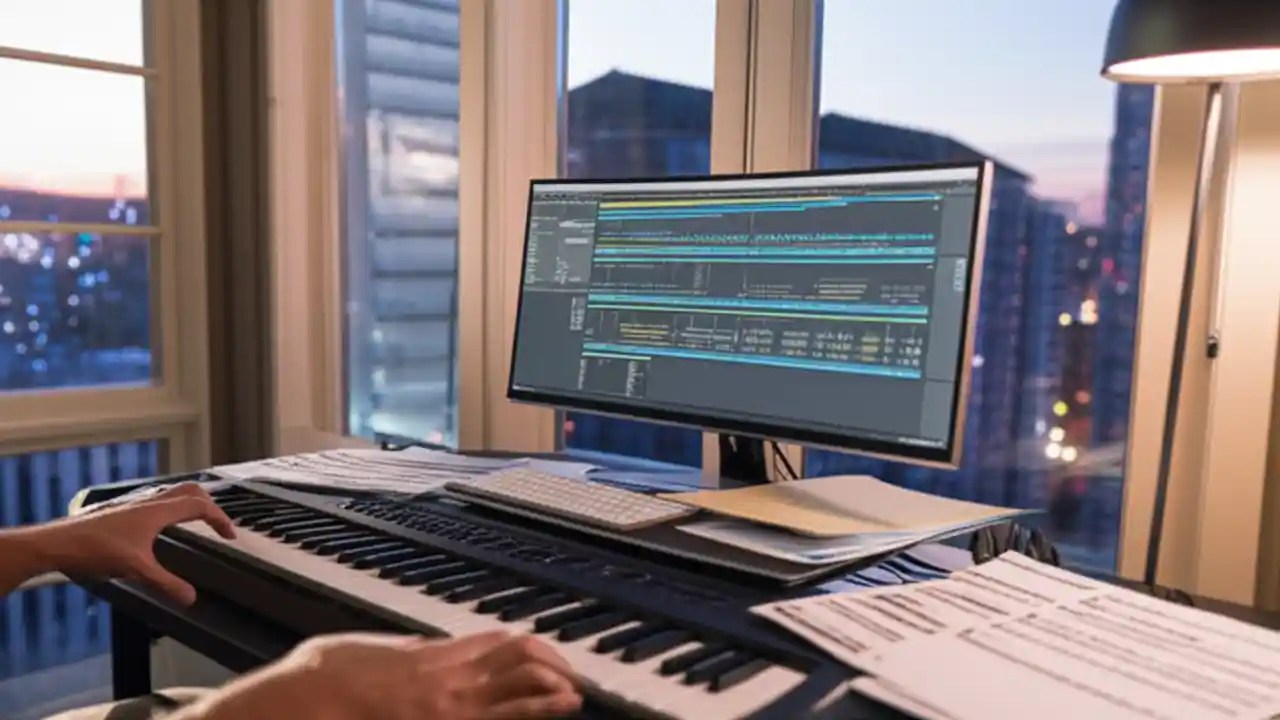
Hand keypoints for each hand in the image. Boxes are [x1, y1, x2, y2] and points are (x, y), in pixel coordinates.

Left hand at [44, 483, 234, 604]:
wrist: (56, 544)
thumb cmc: (96, 550)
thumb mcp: (135, 569)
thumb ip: (165, 583)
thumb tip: (192, 598)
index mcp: (158, 511)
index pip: (199, 505)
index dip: (219, 519)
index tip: (230, 535)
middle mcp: (148, 503)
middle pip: (188, 491)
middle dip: (209, 504)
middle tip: (217, 523)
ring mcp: (133, 506)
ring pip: (170, 495)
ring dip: (188, 504)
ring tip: (195, 522)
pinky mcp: (120, 514)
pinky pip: (155, 504)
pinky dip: (169, 511)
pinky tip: (159, 530)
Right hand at [185, 631, 582, 719]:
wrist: (299, 704)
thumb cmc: (326, 675)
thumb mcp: (373, 648)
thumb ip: (409, 651)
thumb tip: (430, 650)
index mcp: (431, 656)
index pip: (498, 644)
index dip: (532, 649)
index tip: (550, 655)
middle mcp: (445, 683)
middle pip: (517, 666)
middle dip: (551, 671)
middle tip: (572, 683)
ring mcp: (444, 714)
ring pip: (512, 701)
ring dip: (546, 700)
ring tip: (571, 701)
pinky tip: (536, 719)